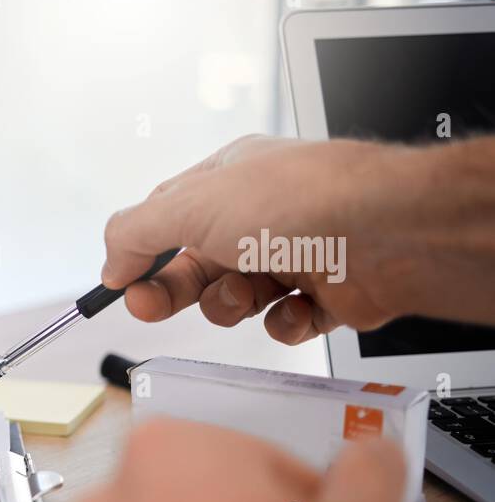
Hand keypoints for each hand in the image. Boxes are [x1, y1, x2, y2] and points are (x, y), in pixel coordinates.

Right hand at [100, 134, 418, 343]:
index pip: (167, 217)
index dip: (141, 254)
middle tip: (155, 305)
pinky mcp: (326, 293)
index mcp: (230, 179)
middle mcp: (262, 214)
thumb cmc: (301, 200)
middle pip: (196, 264)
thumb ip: (136, 232)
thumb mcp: (191, 205)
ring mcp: (296, 253)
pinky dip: (283, 323)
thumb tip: (111, 261)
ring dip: (232, 304)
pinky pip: (284, 321)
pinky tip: (294, 308)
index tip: (122, 284)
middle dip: (177, 290)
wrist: (389, 233)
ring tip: (250, 293)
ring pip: (236, 297)